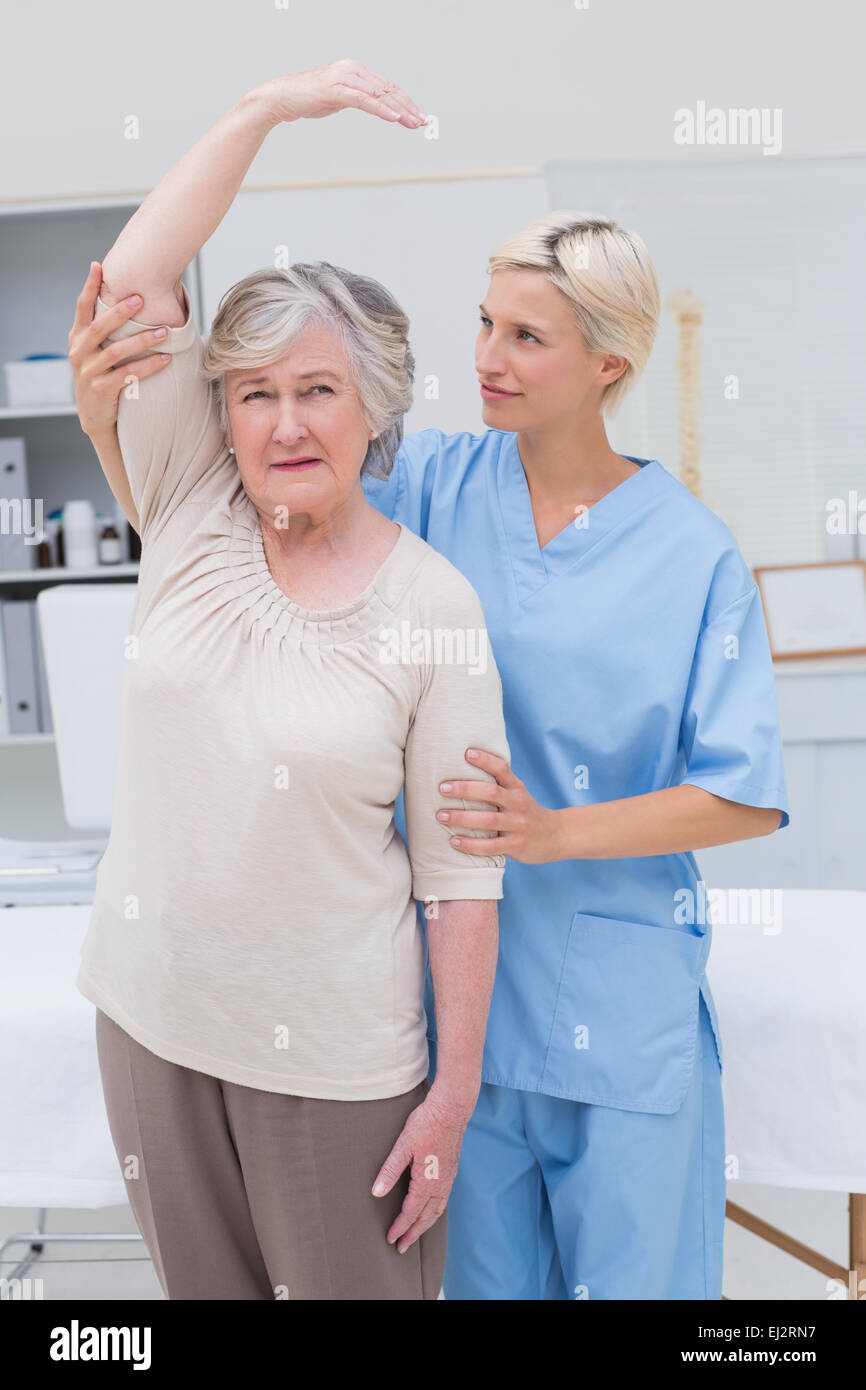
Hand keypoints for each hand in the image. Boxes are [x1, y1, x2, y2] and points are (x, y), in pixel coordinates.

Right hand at [68, 262, 171, 436]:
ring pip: (115, 351)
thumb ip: (104, 328)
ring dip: (141, 340)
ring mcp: (89, 372)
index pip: (82, 307)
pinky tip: (166, 359)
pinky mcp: (102, 390)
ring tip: (164, 332)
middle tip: (140, 298)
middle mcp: (79, 352)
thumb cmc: (101, 374)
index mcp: (77, 337)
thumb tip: (131, 296)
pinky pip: (128, 375)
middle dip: (119, 312)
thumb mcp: (94, 350)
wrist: (95, 414)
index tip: (98, 266)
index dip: (89, 287)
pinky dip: (148, 366)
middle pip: (99, 327)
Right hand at [250, 59, 426, 129]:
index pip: (386, 86)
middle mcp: (352, 69)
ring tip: (414, 123)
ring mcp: (344, 77)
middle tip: (423, 122)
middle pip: (388, 89)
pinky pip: (365, 100)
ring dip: (400, 110)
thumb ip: (355, 98)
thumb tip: (370, 104)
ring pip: (379, 94)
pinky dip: (381, 109)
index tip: (418, 115)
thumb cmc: (307, 99)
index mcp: (355, 70)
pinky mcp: (336, 89)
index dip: (405, 101)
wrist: (281, 97)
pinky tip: (394, 118)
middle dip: (408, 107)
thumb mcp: (337, 98)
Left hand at [371, 1087, 472, 1253]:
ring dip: (425, 1225)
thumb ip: (390, 1170)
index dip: (400, 1227)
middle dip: (413, 1234)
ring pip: (437, 1210)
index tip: (390, 1239)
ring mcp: (448, 1178)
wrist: (451, 1109)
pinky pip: (444, 1200)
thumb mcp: (403, 1146)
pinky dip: (435, 1212)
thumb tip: (377, 1193)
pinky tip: (430, 1210)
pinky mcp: (451, 1170)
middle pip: (426, 1217)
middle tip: (401, 1248)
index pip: (411, 1212)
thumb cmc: (426, 1124)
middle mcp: (440, 1184)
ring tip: (415, 1234)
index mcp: (427, 1181)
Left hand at [436, 748, 559, 863]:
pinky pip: (491, 846)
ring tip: (441, 815)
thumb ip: (497, 783)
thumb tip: (462, 767)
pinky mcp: (516, 845)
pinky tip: (454, 841)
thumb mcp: (518, 793)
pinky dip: (471, 845)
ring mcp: (518, 825)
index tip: (466, 752)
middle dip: (465, 789)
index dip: (485, 760)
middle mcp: (518, 804)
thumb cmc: (526, 812)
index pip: (502, 769)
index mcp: (517, 788)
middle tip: (442, 788)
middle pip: (491, 793)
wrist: (556, 836)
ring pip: (488, 820)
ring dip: (462, 818)